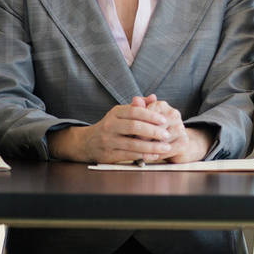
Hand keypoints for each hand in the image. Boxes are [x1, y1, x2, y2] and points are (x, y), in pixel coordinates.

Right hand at [48, 102, 172, 163]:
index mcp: (115, 113)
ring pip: (133, 144)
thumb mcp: (121, 113)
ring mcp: (108, 141)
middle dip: (153, 131)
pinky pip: (128, 155)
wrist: (87, 143)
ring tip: (166, 147)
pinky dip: (143, 155)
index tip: (164, 120)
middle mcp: (110, 126)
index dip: (150, 115)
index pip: (134, 111)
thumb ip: (138, 106)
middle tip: (167, 134)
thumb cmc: (111, 126)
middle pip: (134, 127)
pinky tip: (154, 155)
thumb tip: (154, 97)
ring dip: (151, 146)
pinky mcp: (108, 155)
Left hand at [135, 95, 211, 162]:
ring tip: (137, 151)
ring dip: (147, 148)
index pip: (146, 113)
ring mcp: (180, 128)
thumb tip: (135, 99)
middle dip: (141, 137)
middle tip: (131, 143)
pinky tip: (148, 156)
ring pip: (159, 140)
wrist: (176, 142)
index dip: (137, 124)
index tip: (128, 131)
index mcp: (163, 105)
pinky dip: (155, 155)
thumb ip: (138, 109)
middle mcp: (174, 114)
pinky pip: (166, 150)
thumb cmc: (155, 129)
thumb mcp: (144, 119)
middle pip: (153, 126)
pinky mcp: (183, 142)